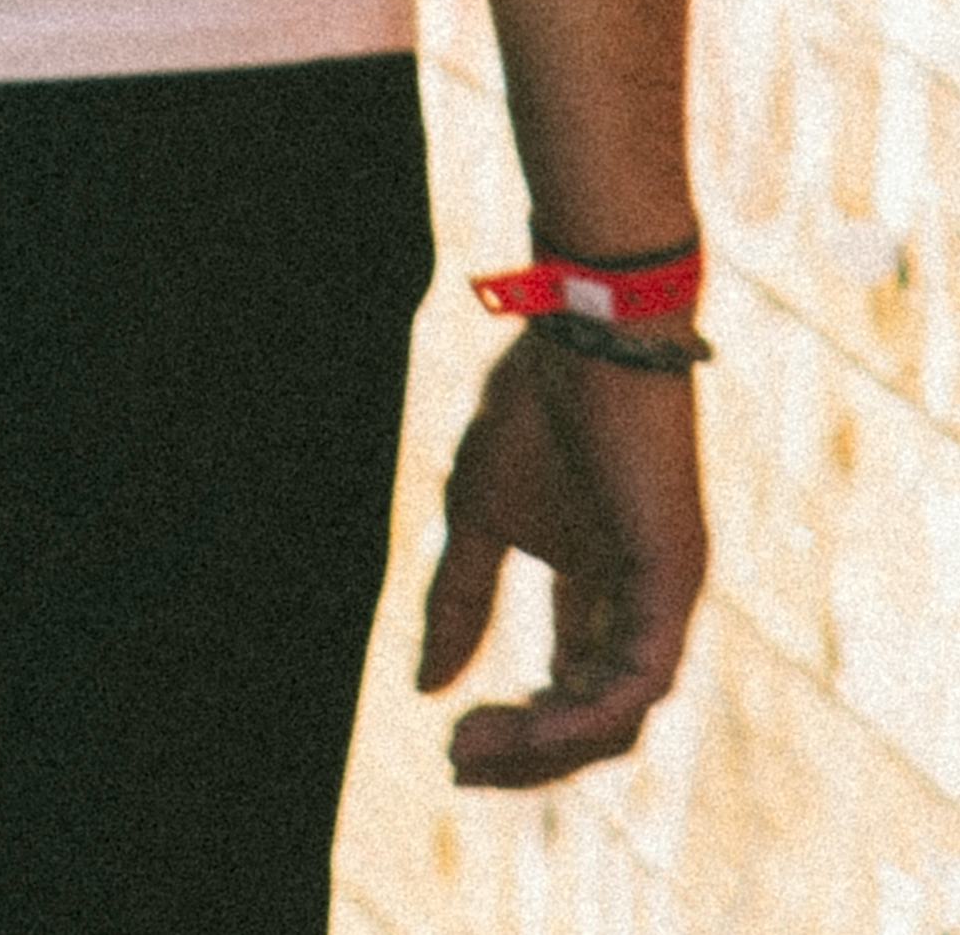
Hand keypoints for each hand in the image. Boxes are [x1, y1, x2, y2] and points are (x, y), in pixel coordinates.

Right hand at [419, 332, 706, 785]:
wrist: (588, 333)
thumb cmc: (539, 406)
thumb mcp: (478, 513)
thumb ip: (460, 600)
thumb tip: (426, 688)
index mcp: (599, 588)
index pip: (567, 687)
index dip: (515, 730)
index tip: (453, 747)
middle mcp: (638, 607)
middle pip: (594, 719)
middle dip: (527, 754)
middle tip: (462, 764)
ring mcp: (661, 598)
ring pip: (617, 716)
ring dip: (548, 745)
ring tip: (482, 747)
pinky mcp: (671, 581)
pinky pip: (637, 679)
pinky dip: (585, 710)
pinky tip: (532, 716)